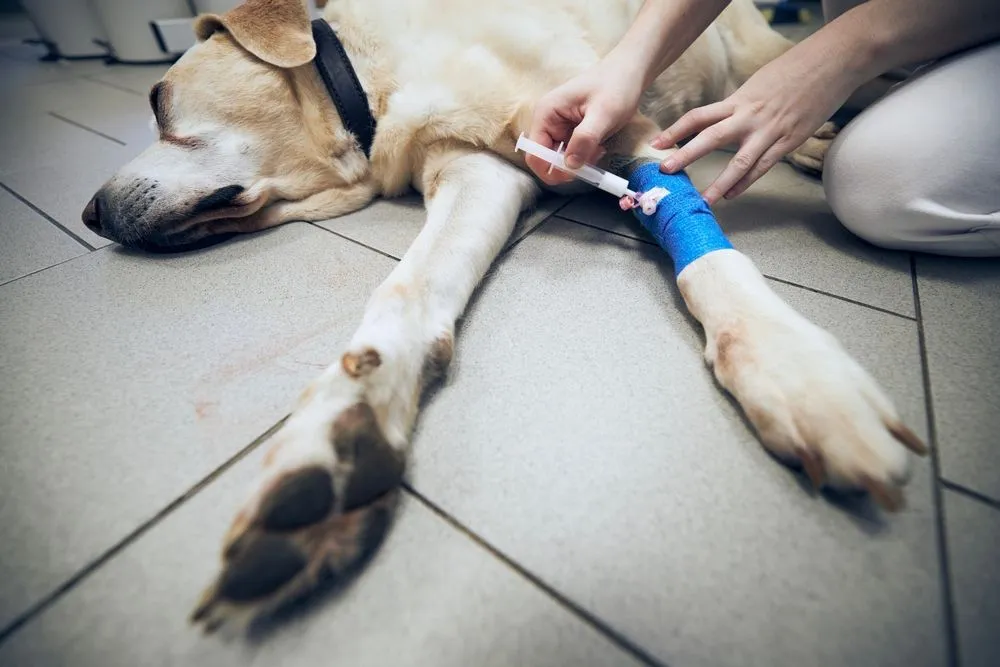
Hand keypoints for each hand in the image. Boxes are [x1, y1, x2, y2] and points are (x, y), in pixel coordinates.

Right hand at [526, 56, 644, 184]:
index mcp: (546, 114)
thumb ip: (585, 139)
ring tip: (599, 150)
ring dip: (578, 163)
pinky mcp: (570, 132)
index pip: (534, 154)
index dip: (551, 169)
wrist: (630, 72)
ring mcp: (558, 127)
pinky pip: (571, 153)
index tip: (576, 172)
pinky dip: (584, 157)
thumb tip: (570, 165)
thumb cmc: (616, 86)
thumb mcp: (603, 114)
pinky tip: (599, 147)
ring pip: (559, 159)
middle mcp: (547, 122)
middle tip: (593, 159)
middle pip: (545, 159)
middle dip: (567, 167)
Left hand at [651, 42, 860, 204]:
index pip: (699, 116)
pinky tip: (731, 195)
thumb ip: (740, 104)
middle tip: (664, 171)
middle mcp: (749, 115)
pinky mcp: (789, 141)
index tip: (656, 144)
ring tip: (702, 200)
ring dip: (718, 182)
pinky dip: (745, 183)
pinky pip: (763, 166)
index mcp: (739, 99)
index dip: (675, 131)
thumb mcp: (759, 83)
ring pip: (738, 161)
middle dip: (685, 155)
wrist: (834, 61)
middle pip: (710, 137)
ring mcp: (770, 130)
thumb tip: (724, 119)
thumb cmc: (795, 70)